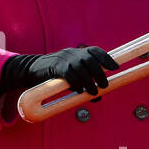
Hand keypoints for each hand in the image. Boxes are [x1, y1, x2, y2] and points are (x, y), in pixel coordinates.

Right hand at [1, 45, 119, 97]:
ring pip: (81, 68)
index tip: (115, 67)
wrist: (33, 70)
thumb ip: (85, 84)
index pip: (96, 51)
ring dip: (89, 81)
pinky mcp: (55, 66)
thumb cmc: (56, 75)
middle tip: (104, 85)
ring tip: (93, 92)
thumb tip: (99, 97)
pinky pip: (69, 74)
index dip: (107, 58)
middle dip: (99, 73)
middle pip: (91, 60)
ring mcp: (64, 58)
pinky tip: (78, 90)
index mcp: (79, 53)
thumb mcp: (72, 77)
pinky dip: (75, 82)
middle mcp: (73, 53)